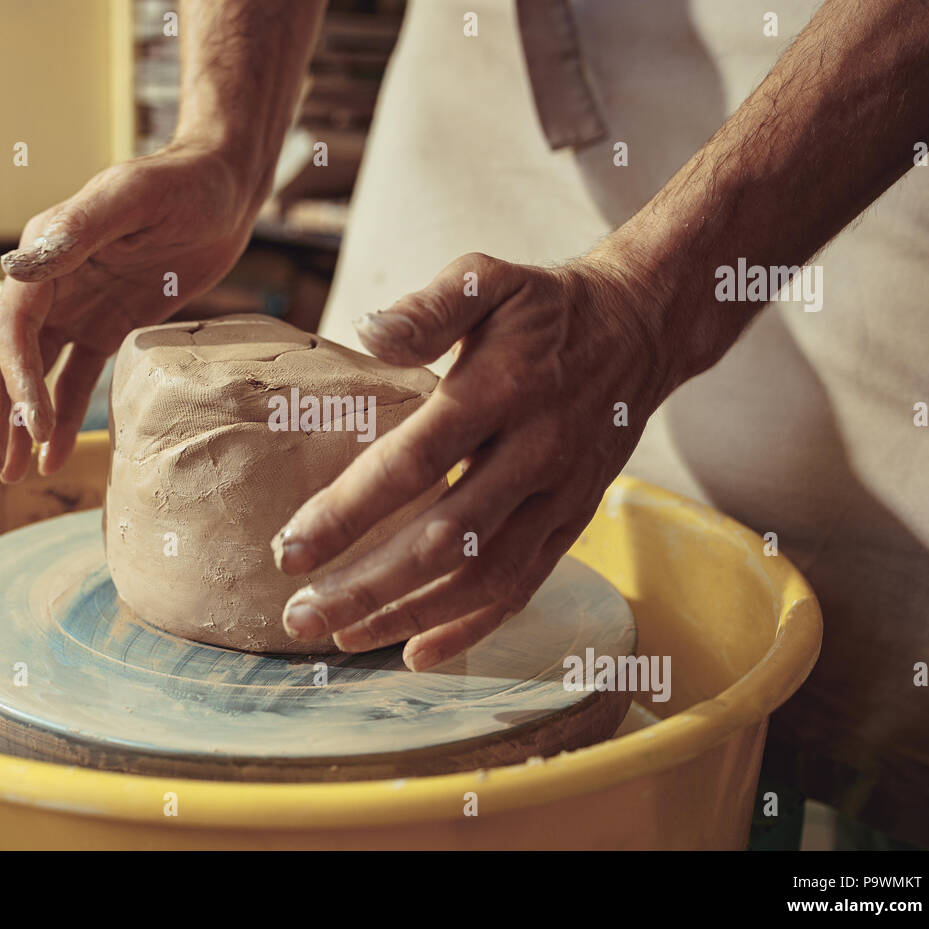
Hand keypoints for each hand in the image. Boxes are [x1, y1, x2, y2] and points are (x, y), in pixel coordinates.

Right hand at [0, 142, 260, 482]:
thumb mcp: (131, 197)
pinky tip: (53, 457)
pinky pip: (75, 379)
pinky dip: (61, 416)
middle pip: (3, 359)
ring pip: (32, 376)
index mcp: (45, 255)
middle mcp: (50, 284)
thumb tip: (17, 269)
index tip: (33, 424)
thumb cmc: (181, 182)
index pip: (11, 328)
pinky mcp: (107, 327)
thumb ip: (77, 231)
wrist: (223, 187)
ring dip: (18, 424)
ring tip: (8, 475)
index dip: (15, 378)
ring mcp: (77, 309)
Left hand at [272, 251, 679, 670]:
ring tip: (339, 637)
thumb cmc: (544, 307)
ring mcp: (558, 495)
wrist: (639, 330)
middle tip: (298, 615)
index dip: (348, 512)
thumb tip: (368, 334)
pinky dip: (470, 627)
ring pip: (482, 577)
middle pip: (444, 539)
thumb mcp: (489, 278)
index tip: (289, 550)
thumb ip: (430, 308)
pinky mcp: (572, 521)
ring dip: (408, 615)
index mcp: (501, 390)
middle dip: (366, 585)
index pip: (413, 463)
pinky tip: (416, 650)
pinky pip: (523, 587)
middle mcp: (533, 452)